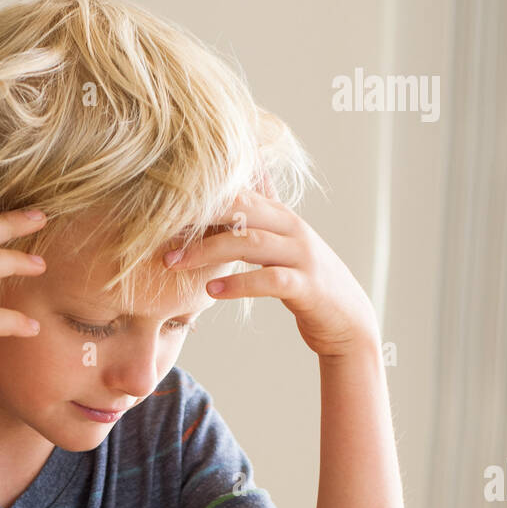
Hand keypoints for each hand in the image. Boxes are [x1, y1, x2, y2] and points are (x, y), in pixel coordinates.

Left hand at [163, 173, 379, 359]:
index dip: (200, 196)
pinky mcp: (307, 286)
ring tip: (176, 264)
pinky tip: (213, 291)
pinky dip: (239, 284)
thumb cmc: (305, 283)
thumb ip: (260, 219)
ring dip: (208, 251)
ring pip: (251, 242)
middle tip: (159, 233)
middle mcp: (292, 228)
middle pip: (241, 208)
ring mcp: (302, 255)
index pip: (237, 192)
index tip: (162, 207)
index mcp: (281, 216)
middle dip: (198, 217)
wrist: (347, 321)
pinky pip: (269, 280)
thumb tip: (242, 186)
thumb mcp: (280, 246)